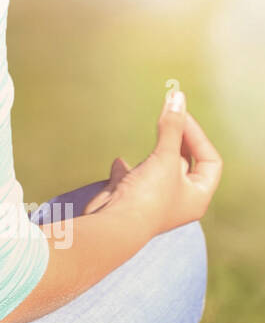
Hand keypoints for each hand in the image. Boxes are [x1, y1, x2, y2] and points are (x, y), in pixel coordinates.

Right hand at [82, 88, 221, 237]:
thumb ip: (172, 126)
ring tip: (153, 136)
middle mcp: (178, 200)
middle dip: (178, 139)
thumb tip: (177, 96)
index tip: (180, 116)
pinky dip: (127, 167)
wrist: (113, 226)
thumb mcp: (165, 157)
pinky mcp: (129, 199)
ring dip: (155, 154)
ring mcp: (152, 200)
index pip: (209, 161)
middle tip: (170, 116)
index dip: (198, 136)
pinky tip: (120, 160)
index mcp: (197, 197)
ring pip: (158, 170)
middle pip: (185, 163)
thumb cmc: (148, 198)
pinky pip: (131, 178)